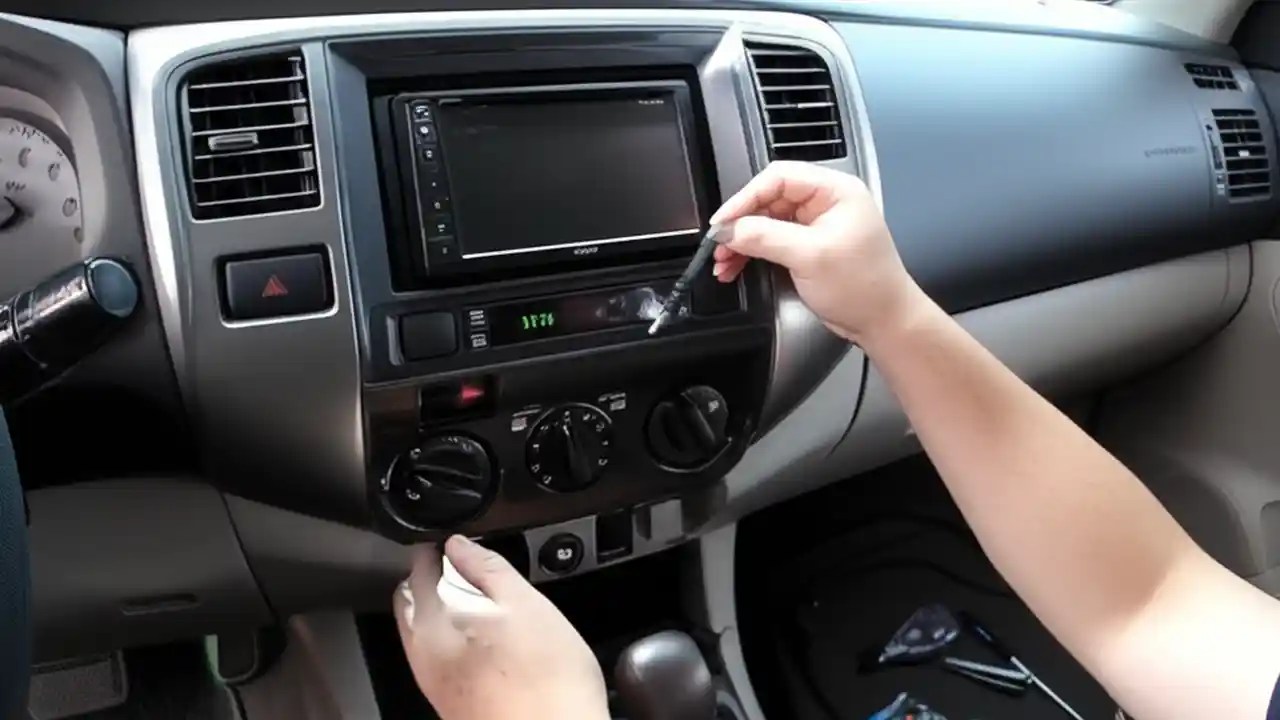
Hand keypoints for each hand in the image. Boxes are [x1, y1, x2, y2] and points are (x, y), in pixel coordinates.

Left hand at [394, 536, 608, 719]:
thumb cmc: (547, 680)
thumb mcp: (526, 605)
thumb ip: (487, 568)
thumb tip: (459, 544)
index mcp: (435, 618)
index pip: (419, 566)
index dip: (440, 547)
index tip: (458, 542)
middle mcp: (422, 650)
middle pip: (413, 599)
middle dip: (434, 578)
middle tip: (471, 570)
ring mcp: (431, 679)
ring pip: (422, 629)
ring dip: (443, 609)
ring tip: (485, 606)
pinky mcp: (447, 700)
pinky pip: (437, 655)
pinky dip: (452, 638)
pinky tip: (486, 642)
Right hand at [710, 161, 925, 344]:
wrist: (883, 322)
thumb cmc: (864, 287)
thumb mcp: (811, 257)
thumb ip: (766, 238)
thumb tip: (729, 230)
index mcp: (835, 190)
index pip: (779, 178)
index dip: (745, 197)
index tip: (723, 221)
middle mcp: (826, 202)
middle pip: (769, 199)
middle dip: (741, 223)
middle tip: (719, 243)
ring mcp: (816, 225)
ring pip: (766, 222)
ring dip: (742, 241)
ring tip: (723, 261)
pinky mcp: (809, 247)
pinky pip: (772, 241)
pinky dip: (752, 252)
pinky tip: (736, 266)